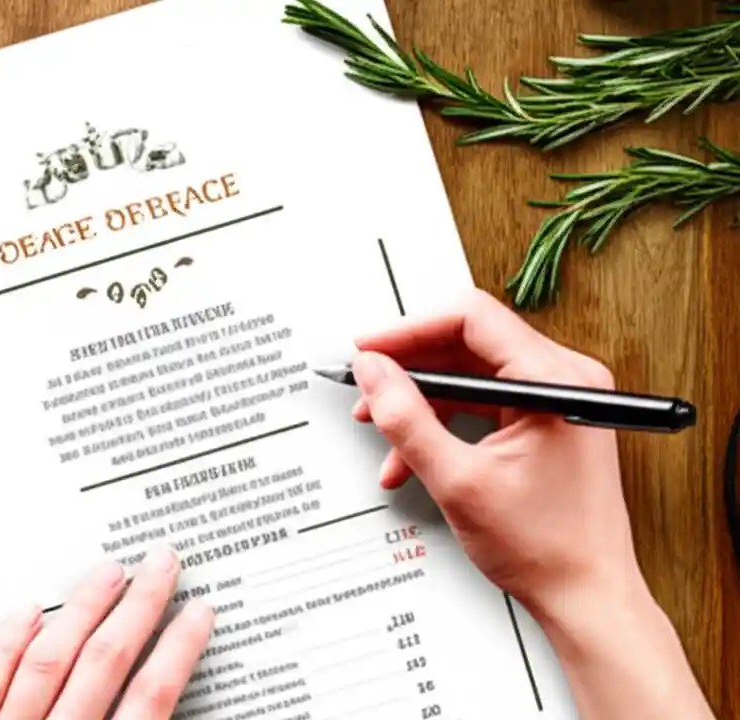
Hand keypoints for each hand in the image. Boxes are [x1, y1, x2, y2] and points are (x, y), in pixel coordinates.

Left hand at [0, 547, 214, 719]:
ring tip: (107, 572)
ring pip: (48, 661)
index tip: (199, 612)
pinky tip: (27, 612)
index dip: (180, 650)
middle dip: (139, 607)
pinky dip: (8, 646)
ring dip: (82, 611)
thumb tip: (196, 707)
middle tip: (162, 563)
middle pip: (104, 663)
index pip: (151, 698)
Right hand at [348, 289, 714, 718]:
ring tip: (384, 432)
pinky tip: (414, 456)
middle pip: (467, 344)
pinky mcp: (547, 421)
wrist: (585, 596)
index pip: (471, 319)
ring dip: (421, 403)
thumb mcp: (457, 480)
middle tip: (367, 390)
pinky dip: (444, 424)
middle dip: (410, 371)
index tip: (369, 350)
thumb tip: (373, 372)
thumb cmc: (546, 547)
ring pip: (470, 376)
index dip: (409, 330)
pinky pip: (483, 403)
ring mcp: (557, 400)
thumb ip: (406, 418)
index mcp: (555, 380)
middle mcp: (564, 379)